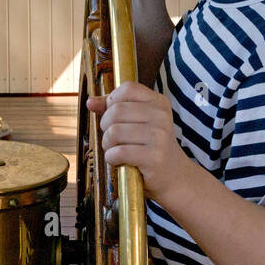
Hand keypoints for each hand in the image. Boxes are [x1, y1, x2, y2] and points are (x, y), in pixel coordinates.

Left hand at [86, 81, 198, 205]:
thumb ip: (113, 109)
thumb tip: (90, 102)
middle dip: (106, 127)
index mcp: (159, 102)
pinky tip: (119, 161)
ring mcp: (160, 136)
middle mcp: (161, 116)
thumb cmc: (150, 147)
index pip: (127, 89)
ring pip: (114, 132)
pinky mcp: (154, 157)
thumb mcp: (137, 122)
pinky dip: (111, 158)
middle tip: (112, 138)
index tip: (114, 116)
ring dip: (107, 144)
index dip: (112, 101)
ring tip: (115, 150)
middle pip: (116, 111)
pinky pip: (118, 152)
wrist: (174, 175)